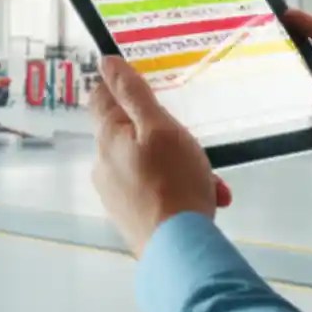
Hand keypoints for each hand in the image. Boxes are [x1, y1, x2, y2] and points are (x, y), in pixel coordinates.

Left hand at [90, 56, 230, 257]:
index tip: (140, 82)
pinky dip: (178, 190)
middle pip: (130, 133)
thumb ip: (134, 94)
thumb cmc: (173, 181)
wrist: (177, 247)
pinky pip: (155, 192)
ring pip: (148, 165)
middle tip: (192, 143)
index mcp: (108, 138)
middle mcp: (103, 164)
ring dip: (179, 166)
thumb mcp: (159, 127)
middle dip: (164, 134)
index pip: (101, 99)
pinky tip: (207, 198)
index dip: (118, 85)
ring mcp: (115, 194)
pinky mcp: (131, 217)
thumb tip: (107, 63)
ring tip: (210, 180)